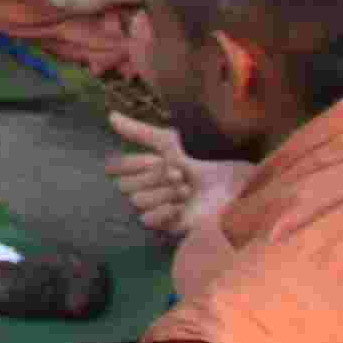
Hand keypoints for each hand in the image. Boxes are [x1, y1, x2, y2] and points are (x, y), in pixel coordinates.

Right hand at [105, 117, 204, 239]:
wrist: (231, 189)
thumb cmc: (203, 166)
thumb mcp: (171, 144)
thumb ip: (141, 133)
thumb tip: (110, 115)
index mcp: (140, 171)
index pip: (114, 167)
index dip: (134, 163)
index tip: (158, 159)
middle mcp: (141, 191)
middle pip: (124, 186)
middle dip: (153, 177)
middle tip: (178, 174)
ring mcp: (152, 210)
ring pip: (137, 202)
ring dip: (163, 193)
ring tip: (186, 190)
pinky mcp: (164, 227)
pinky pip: (148, 220)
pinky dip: (164, 211)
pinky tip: (181, 207)